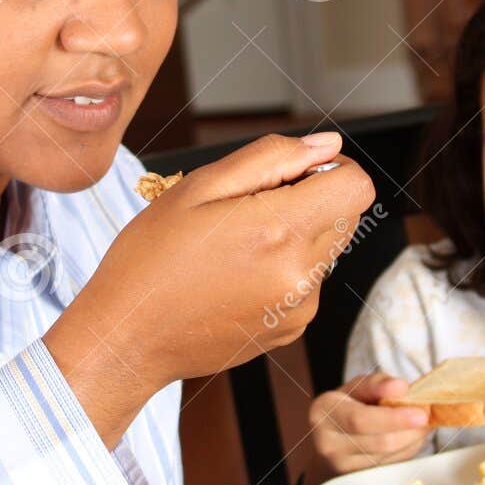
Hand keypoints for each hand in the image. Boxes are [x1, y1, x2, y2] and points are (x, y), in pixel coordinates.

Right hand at [47, 132, 375, 443]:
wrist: (128, 338)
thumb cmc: (151, 259)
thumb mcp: (199, 187)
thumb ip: (271, 158)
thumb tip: (327, 146)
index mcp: (280, 231)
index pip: (356, 186)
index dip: (328, 170)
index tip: (290, 174)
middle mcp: (301, 275)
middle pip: (345, 216)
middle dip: (310, 199)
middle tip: (248, 207)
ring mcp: (299, 308)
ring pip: (326, 249)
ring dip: (295, 235)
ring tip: (233, 246)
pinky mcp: (291, 329)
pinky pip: (306, 283)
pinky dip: (282, 270)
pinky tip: (234, 276)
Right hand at [308, 372, 432, 476]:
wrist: (328, 439)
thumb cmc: (345, 408)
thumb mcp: (355, 388)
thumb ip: (377, 383)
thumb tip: (401, 387)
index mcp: (324, 413)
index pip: (360, 420)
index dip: (394, 418)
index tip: (420, 413)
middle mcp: (328, 443)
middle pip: (380, 442)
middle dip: (411, 430)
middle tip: (426, 416)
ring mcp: (342, 466)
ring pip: (389, 456)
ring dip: (412, 440)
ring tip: (419, 423)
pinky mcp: (357, 479)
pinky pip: (391, 465)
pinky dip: (407, 450)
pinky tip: (407, 437)